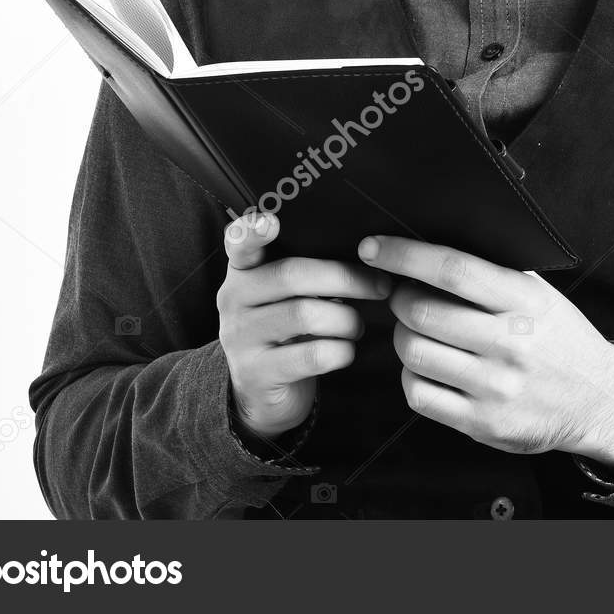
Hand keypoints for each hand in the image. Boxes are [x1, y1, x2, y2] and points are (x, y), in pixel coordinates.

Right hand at [217, 211, 393, 438]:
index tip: (271, 221)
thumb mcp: (287, 297)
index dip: (253, 231)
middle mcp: (233, 300)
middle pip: (291, 276)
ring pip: (304, 314)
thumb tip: (367, 252)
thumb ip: (309, 271)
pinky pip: (310, 355)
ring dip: (346, 319)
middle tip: (380, 285)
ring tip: (357, 326)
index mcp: (243, 272)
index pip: (239, 244)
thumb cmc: (287, 330)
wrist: (261, 392)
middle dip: (345, 278)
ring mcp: (240, 338)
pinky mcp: (257, 373)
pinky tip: (347, 351)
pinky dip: (340, 351)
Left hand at [359, 235, 613, 470]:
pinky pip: (418, 394)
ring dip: (402, 337)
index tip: (372, 247)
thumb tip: (427, 245)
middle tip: (403, 295)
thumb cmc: (559, 337)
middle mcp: (512, 342)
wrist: (598, 400)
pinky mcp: (483, 423)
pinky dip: (410, 376)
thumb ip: (495, 274)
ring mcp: (496, 387)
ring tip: (418, 331)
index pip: (454, 269)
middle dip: (398, 299)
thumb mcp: (541, 295)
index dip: (405, 255)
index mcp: (527, 300)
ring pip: (413, 353)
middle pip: (421, 312)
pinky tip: (427, 366)